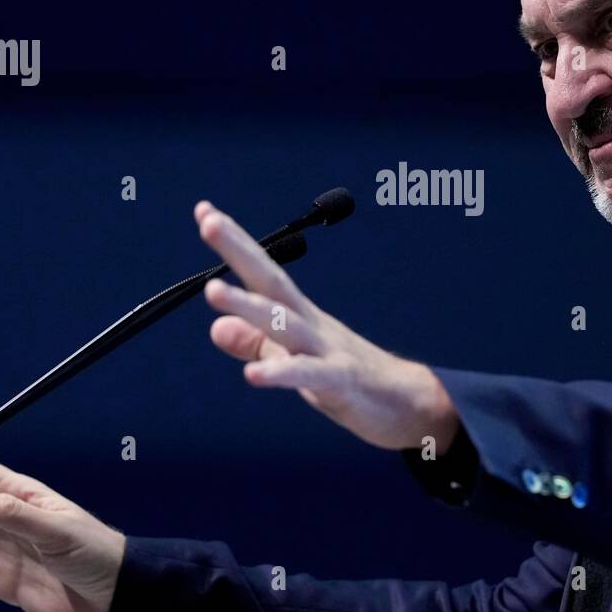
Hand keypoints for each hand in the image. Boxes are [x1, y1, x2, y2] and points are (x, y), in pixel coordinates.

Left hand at [195, 201, 460, 451]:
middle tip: (210, 223)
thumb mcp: (293, 359)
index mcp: (298, 315)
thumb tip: (215, 327)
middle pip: (272, 282)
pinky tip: (252, 375)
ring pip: (286, 323)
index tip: (204, 211)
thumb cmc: (346, 377)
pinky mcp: (343, 381)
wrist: (407, 401)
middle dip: (241, 252)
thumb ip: (256, 343)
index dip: (235, 244)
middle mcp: (311, 324)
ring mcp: (328, 349)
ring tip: (213, 292)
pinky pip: (310, 375)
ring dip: (250, 305)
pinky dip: (282, 372)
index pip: (261, 272)